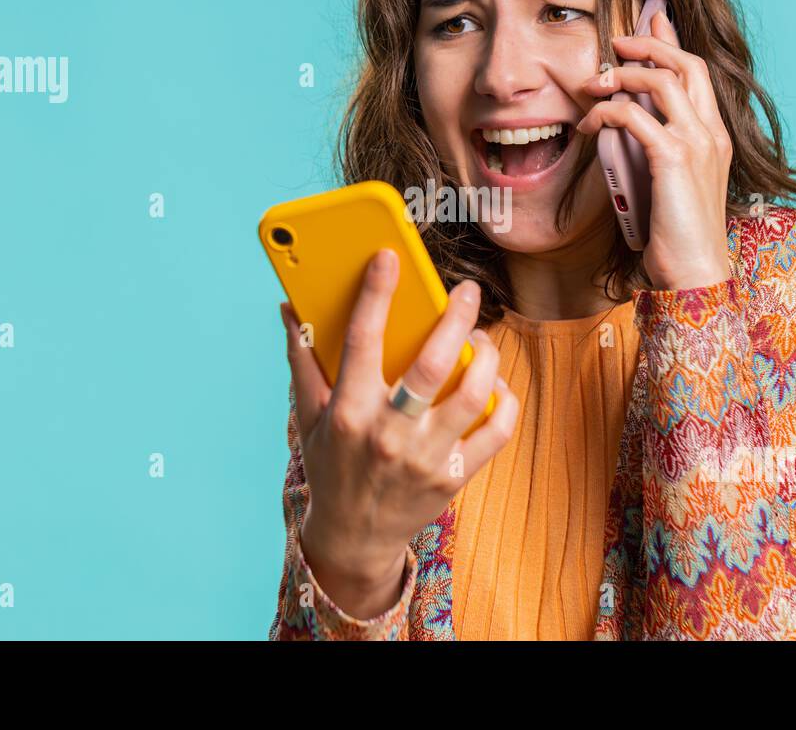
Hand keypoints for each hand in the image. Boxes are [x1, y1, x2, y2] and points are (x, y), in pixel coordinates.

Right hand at [280, 248, 518, 616]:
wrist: (354, 537)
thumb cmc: (331, 465)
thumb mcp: (307, 416)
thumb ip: (302, 360)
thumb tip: (291, 308)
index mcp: (348, 412)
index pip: (362, 340)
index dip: (376, 293)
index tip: (388, 258)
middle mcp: (387, 434)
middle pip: (433, 364)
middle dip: (455, 318)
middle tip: (466, 293)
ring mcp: (424, 458)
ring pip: (472, 395)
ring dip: (486, 357)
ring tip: (483, 338)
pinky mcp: (453, 477)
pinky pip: (496, 431)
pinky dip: (504, 401)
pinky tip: (496, 383)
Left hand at [576, 8, 733, 290]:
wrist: (696, 274)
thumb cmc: (678, 238)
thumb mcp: (668, 185)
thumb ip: (656, 152)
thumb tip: (625, 131)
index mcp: (715, 137)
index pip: (698, 74)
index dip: (673, 42)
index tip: (652, 19)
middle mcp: (712, 133)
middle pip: (686, 64)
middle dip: (649, 42)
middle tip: (616, 42)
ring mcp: (697, 142)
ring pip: (661, 80)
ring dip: (622, 74)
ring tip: (594, 85)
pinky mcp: (674, 158)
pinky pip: (635, 116)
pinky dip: (606, 112)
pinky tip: (588, 125)